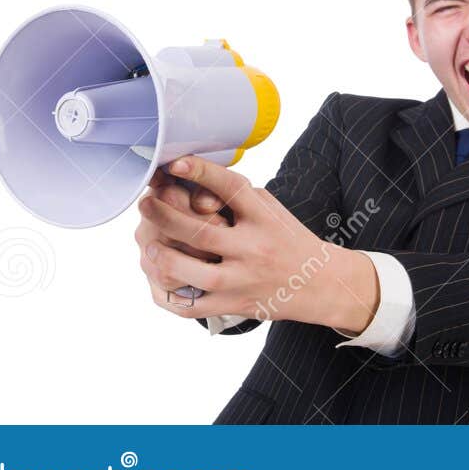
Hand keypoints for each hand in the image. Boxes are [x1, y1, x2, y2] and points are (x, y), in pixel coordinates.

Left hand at [136, 156, 379, 333]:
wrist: (322, 284)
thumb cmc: (290, 242)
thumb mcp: (273, 211)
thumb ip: (240, 198)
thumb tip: (195, 181)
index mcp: (265, 220)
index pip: (232, 189)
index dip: (202, 173)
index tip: (176, 163)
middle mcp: (255, 249)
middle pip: (200, 231)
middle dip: (164, 215)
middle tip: (146, 205)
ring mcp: (244, 280)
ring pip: (191, 271)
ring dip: (162, 257)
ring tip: (149, 246)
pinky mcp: (235, 305)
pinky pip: (192, 306)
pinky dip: (170, 295)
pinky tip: (160, 280)